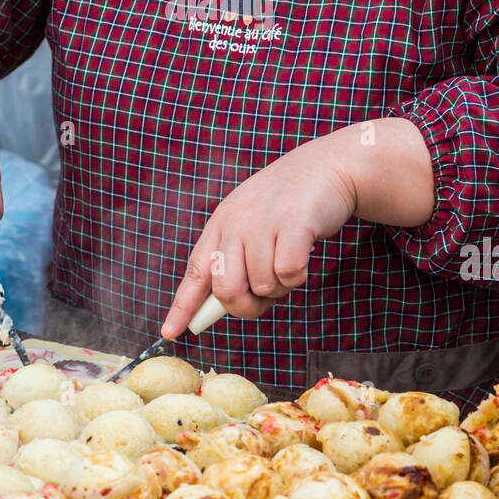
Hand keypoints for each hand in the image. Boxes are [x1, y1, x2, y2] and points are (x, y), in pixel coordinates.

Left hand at [162, 118, 433, 337]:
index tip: (170, 332)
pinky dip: (298, 276)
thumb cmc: (289, 204)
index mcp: (221, 224)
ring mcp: (262, 222)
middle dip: (247, 305)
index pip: (196, 271)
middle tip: (267, 294)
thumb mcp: (251, 223)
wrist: (327, 166)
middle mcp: (235, 223)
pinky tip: (304, 255)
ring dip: (281, 286)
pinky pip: (288, 274)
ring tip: (289, 258)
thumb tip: (223, 304)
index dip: (183, 305)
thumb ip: (235, 258)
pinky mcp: (292, 223)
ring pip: (262, 287)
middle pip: (226, 290)